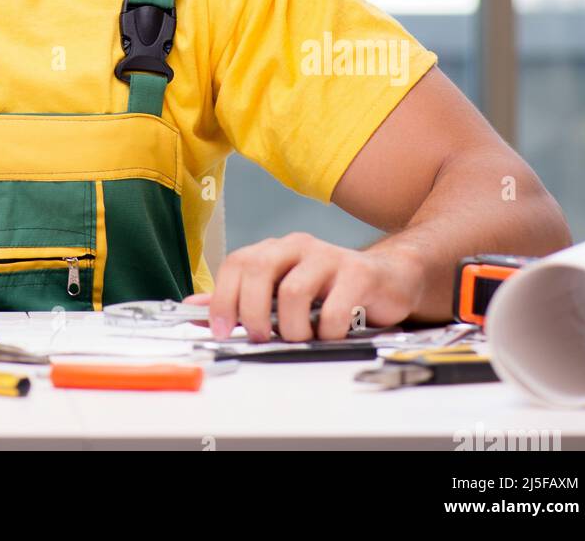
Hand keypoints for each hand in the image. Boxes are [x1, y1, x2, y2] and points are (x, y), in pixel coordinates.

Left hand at [183, 231, 425, 341]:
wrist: (388, 278)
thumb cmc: (330, 288)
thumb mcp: (282, 291)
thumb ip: (240, 298)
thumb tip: (195, 307)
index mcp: (275, 249)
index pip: (237, 263)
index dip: (223, 298)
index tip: (222, 330)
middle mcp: (298, 246)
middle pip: (258, 269)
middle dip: (252, 311)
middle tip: (260, 337)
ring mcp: (329, 256)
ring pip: (292, 291)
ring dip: (291, 327)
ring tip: (300, 337)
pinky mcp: (358, 273)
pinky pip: (333, 308)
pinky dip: (326, 330)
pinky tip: (329, 333)